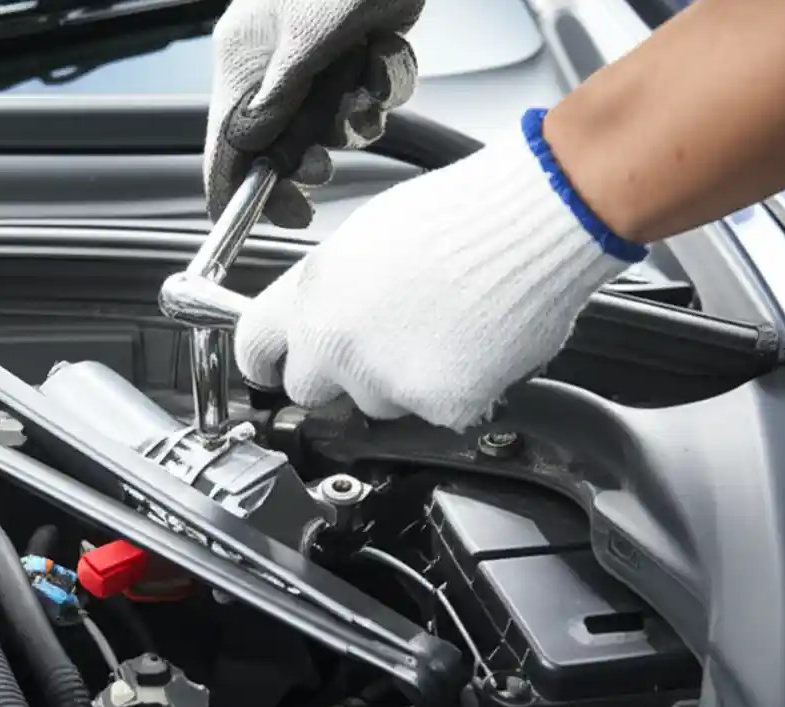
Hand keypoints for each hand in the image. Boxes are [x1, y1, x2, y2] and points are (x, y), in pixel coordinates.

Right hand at [205, 0, 424, 228]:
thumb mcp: (308, 39)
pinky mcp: (352, 55)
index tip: (258, 220)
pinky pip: (364, 97)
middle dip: (307, 158)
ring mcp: (314, 61)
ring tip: (363, 91)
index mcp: (243, 59)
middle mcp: (272, 65)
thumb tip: (249, 145)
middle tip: (323, 169)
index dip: (236, 190)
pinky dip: (380, 86)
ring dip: (354, 118)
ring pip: (329, 124)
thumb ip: (277, 98)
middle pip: (277, 143)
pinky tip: (381, 55)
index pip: (224, 142)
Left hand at [233, 114, 645, 430]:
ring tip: (443, 328)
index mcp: (310, 292)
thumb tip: (320, 318)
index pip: (253, 347)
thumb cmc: (460, 214)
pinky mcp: (436, 405)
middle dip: (338, 376)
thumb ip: (329, 291)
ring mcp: (384, 379)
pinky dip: (456, 392)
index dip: (266, 360)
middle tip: (383, 343)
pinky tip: (473, 346)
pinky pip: (435, 414)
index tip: (275, 367)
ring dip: (401, 382)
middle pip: (308, 390)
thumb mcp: (364, 238)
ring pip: (375, 404)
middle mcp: (334, 342)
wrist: (531, 220)